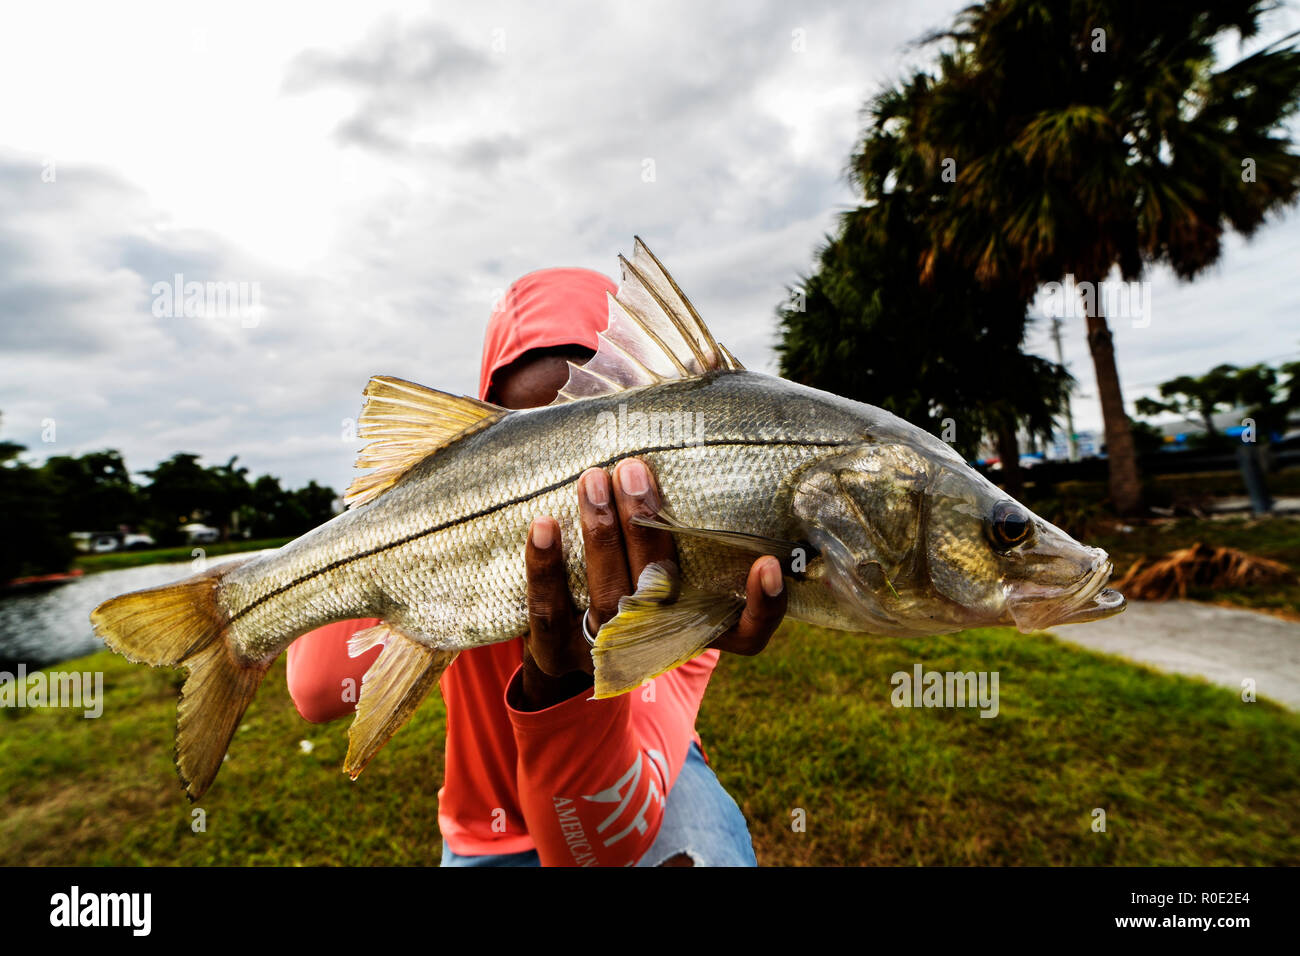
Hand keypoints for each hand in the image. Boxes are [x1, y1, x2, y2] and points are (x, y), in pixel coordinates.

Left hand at [518, 457, 787, 709]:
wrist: (570, 655)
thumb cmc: (638, 587)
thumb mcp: (675, 572)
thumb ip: (694, 532)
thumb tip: (696, 441)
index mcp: (701, 628)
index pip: (748, 632)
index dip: (763, 605)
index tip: (769, 563)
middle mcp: (659, 644)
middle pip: (663, 592)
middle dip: (648, 528)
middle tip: (635, 469)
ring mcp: (608, 652)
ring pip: (609, 593)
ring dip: (601, 534)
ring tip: (594, 479)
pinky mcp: (559, 653)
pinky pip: (550, 610)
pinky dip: (546, 566)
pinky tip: (543, 524)